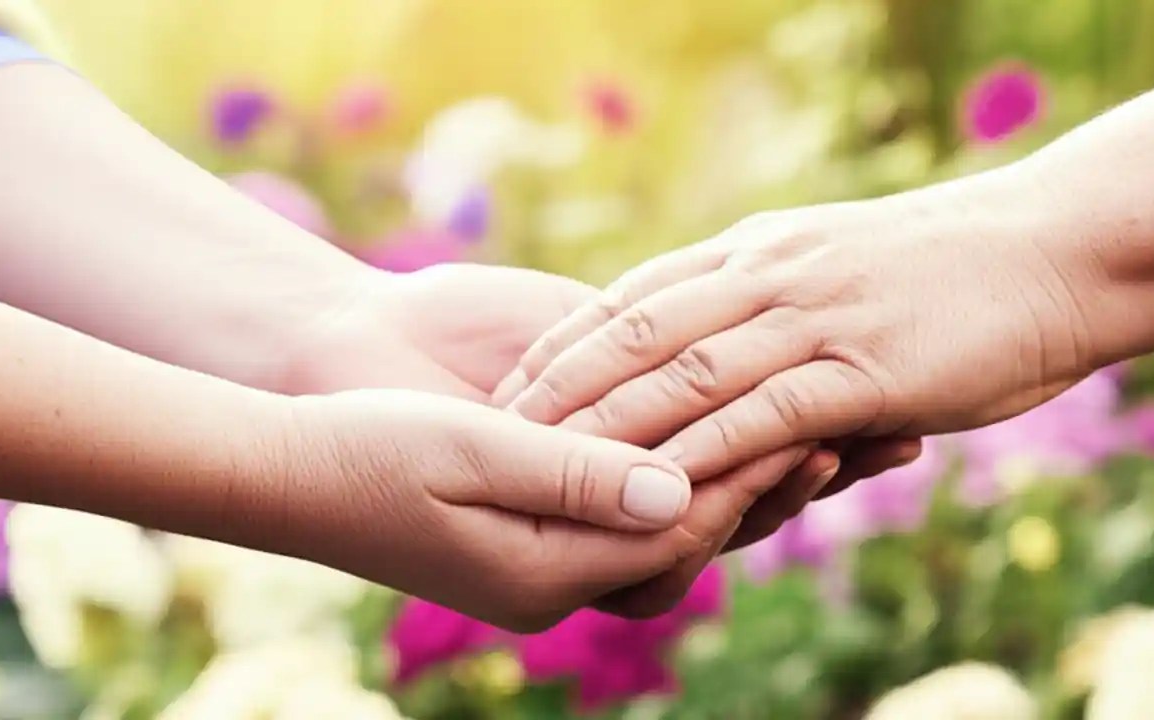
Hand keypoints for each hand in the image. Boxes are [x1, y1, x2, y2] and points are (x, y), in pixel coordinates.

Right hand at [268, 262, 831, 616]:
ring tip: (834, 420)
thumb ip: (573, 479)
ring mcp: (555, 542)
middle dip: (779, 477)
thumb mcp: (467, 457)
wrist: (288, 461)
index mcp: (547, 574)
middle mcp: (564, 571)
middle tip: (866, 427)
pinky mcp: (545, 505)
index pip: (682, 530)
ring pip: (679, 512)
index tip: (825, 419)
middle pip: (700, 532)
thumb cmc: (363, 451)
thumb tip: (681, 494)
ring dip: (751, 464)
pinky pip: (639, 490)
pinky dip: (694, 452)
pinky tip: (738, 407)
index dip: (755, 473)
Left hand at [496, 165, 1094, 500]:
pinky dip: (702, 454)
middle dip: (561, 384)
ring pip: (684, 373)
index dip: (568, 340)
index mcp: (759, 250)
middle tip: (496, 430)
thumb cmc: (953, 268)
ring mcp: (813, 317)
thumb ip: (778, 288)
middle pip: (637, 331)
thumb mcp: (841, 260)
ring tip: (546, 464)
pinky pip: (762, 416)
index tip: (515, 380)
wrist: (1057, 247)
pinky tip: (655, 489)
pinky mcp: (862, 366)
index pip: (637, 295)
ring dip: (609, 422)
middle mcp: (769, 274)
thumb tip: (732, 325)